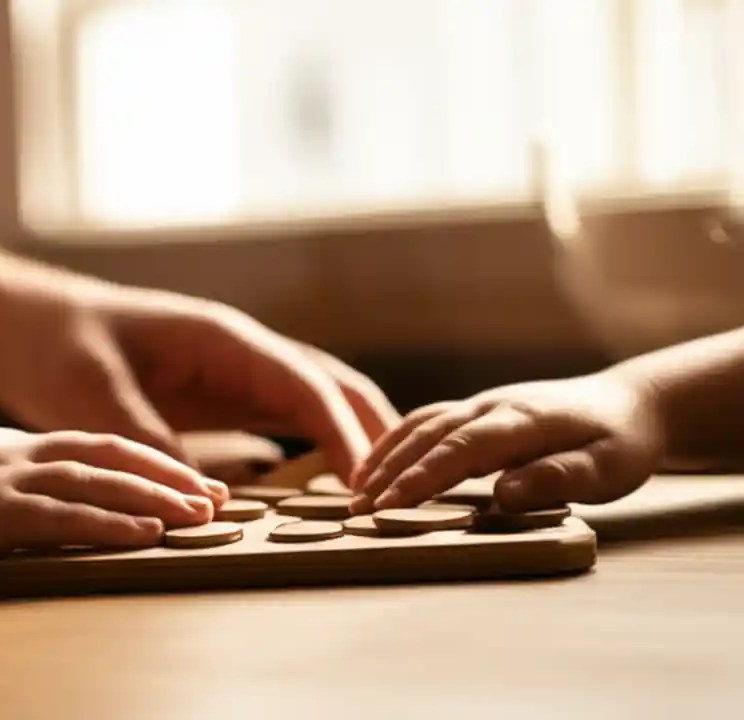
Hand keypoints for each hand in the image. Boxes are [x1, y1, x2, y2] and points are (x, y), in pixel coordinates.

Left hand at [0, 282, 397, 480]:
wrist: (29, 330)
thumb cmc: (58, 348)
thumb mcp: (93, 393)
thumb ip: (147, 437)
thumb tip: (205, 500)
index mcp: (221, 337)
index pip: (302, 382)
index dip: (340, 430)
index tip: (365, 479)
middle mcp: (240, 351)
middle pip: (330, 385)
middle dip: (373, 430)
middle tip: (405, 487)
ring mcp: (235, 372)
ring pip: (316, 401)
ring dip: (355, 437)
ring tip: (388, 489)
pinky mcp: (221, 397)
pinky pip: (286, 419)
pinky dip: (319, 446)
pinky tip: (333, 484)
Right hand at [0, 423, 225, 564]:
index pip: (87, 446)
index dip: (142, 461)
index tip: (182, 478)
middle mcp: (8, 458)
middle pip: (108, 456)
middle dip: (168, 474)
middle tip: (219, 495)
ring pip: (96, 481)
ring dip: (157, 496)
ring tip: (205, 512)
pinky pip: (58, 516)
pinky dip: (109, 523)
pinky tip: (147, 531)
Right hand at [349, 370, 665, 513]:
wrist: (628, 403)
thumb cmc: (620, 443)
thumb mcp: (609, 469)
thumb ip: (558, 478)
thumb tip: (504, 493)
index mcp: (522, 420)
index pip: (461, 447)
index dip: (423, 476)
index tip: (391, 505)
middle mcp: (492, 405)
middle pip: (429, 434)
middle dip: (389, 471)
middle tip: (357, 510)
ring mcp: (480, 402)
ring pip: (420, 423)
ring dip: (385, 455)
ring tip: (355, 491)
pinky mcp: (475, 408)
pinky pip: (425, 421)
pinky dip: (394, 442)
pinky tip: (376, 465)